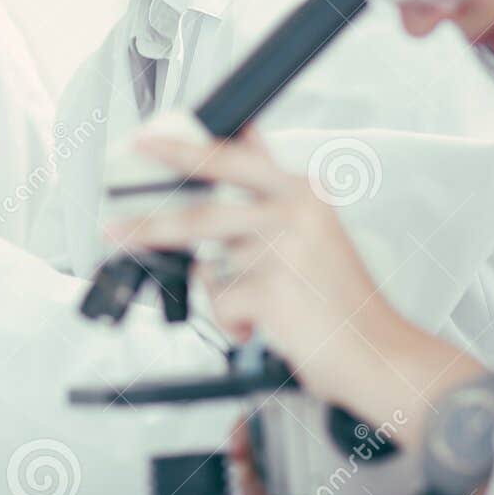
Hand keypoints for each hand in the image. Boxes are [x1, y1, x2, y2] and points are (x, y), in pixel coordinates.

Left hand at [106, 128, 481, 440]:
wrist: (381, 354)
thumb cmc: (343, 302)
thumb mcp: (315, 233)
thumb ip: (272, 200)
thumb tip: (240, 152)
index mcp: (302, 192)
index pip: (234, 156)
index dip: (185, 147)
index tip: (147, 139)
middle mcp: (294, 212)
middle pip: (202, 210)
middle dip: (150, 222)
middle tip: (112, 224)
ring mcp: (282, 249)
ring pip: (212, 269)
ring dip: (224, 296)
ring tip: (252, 312)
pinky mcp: (271, 290)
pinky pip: (223, 304)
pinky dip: (236, 323)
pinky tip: (269, 327)